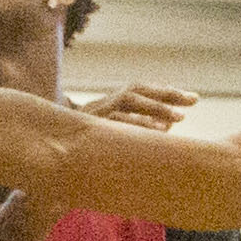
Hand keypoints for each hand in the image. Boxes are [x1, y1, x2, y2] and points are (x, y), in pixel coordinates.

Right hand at [78, 82, 196, 133]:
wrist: (45, 149)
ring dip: (154, 108)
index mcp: (110, 103)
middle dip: (165, 95)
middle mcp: (102, 103)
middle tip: (193, 100)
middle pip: (136, 90)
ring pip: (127, 101)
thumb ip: (140, 127)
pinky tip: (156, 133)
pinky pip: (113, 121)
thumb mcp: (114, 133)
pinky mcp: (87, 125)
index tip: (194, 98)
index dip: (167, 93)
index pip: (141, 91)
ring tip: (178, 119)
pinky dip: (135, 125)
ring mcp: (94, 113)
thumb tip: (168, 127)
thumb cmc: (86, 144)